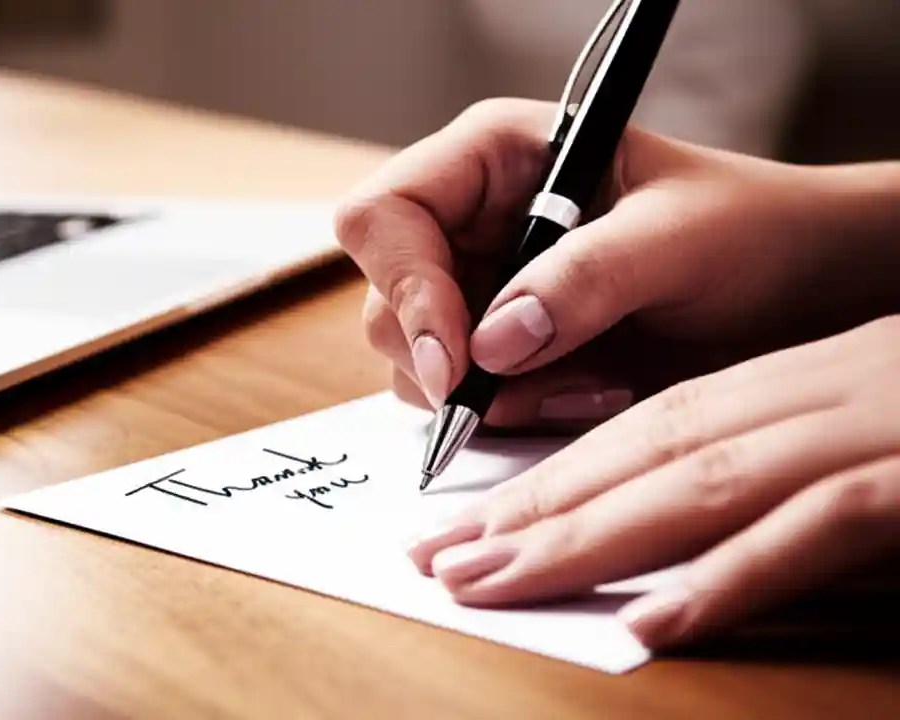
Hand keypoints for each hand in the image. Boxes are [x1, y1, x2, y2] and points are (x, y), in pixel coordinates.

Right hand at [335, 98, 899, 428]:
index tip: (457, 358)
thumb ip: (584, 280)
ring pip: (417, 363)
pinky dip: (517, 416)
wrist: (798, 290)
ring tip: (592, 384)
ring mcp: (481, 291)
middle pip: (386, 301)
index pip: (384, 215)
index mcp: (494, 160)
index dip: (404, 286)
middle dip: (449, 359)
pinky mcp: (502, 351)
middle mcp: (471, 224)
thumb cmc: (752, 232)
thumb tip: (490, 344)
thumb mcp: (680, 240)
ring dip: (496, 396)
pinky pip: (466, 401)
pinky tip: (589, 395)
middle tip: (525, 386)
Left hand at [408, 316, 899, 648]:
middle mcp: (816, 393)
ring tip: (489, 583)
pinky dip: (729, 575)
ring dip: (587, 536)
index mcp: (799, 379)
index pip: (648, 422)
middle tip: (437, 562)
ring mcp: (866, 431)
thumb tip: (684, 522)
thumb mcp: (875, 422)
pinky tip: (650, 620)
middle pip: (648, 446)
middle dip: (534, 508)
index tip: (467, 526)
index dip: (552, 476)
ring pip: (701, 479)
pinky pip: (817, 528)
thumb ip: (783, 459)